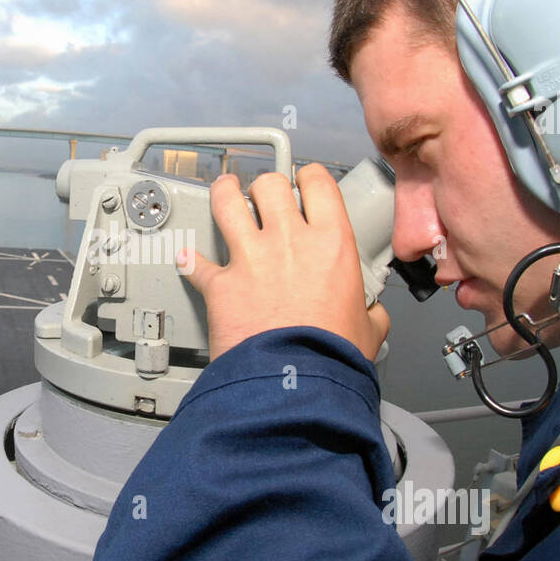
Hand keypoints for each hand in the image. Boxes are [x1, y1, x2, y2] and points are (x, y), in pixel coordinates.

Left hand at [177, 162, 391, 361]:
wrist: (295, 382)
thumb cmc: (330, 357)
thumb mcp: (368, 329)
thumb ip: (370, 312)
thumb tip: (372, 314)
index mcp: (331, 244)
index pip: (318, 184)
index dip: (308, 178)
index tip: (304, 182)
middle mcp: (289, 241)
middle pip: (270, 186)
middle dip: (266, 187)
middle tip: (265, 195)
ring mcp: (251, 258)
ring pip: (227, 203)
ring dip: (224, 193)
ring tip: (224, 190)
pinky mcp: (221, 284)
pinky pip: (196, 263)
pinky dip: (190, 261)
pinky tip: (187, 258)